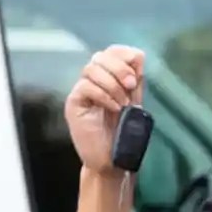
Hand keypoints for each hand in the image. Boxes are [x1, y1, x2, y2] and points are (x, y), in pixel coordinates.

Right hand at [64, 44, 144, 173]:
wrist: (112, 160)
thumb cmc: (123, 134)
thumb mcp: (134, 102)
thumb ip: (135, 79)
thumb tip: (137, 55)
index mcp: (109, 78)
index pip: (111, 51)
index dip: (123, 54)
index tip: (137, 70)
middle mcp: (93, 81)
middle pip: (101, 56)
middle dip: (119, 68)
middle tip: (131, 86)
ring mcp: (81, 91)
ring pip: (92, 69)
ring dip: (112, 84)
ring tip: (122, 104)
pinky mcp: (73, 103)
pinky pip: (85, 86)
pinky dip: (103, 95)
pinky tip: (113, 108)